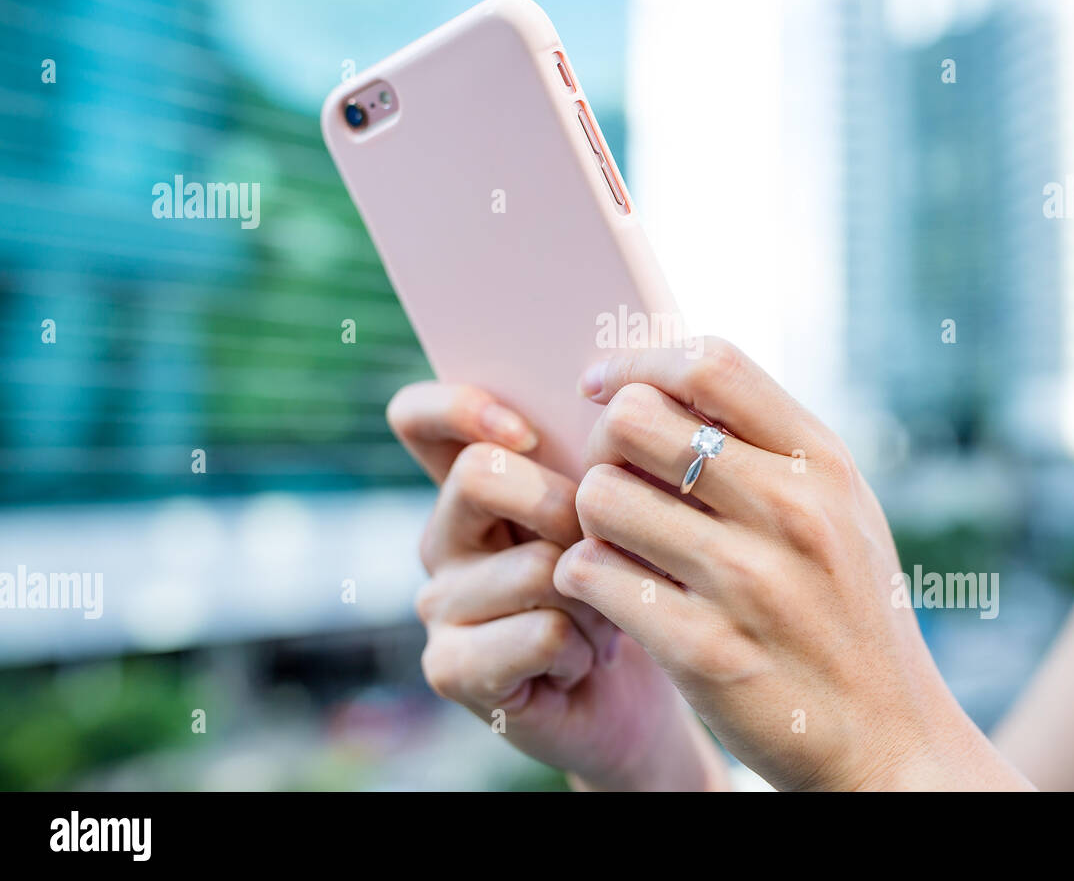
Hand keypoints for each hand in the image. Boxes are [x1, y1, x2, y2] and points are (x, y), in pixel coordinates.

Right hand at [388, 381, 728, 790]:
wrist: (638, 703)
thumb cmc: (636, 586)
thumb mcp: (630, 508)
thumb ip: (609, 452)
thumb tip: (633, 386)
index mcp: (473, 483)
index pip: (418, 418)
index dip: (459, 407)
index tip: (525, 430)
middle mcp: (444, 535)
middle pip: (480, 474)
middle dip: (567, 507)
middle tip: (608, 548)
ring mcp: (439, 603)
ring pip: (532, 565)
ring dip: (598, 594)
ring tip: (608, 619)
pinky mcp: (449, 668)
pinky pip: (540, 633)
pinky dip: (585, 648)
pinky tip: (585, 662)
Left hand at [552, 339, 1031, 790]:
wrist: (888, 743)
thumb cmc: (848, 613)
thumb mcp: (840, 510)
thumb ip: (769, 445)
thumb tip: (665, 376)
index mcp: (822, 463)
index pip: (709, 362)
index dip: (637, 361)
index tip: (599, 386)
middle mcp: (790, 509)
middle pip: (633, 419)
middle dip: (601, 446)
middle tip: (610, 482)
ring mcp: (749, 581)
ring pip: (599, 496)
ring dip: (588, 520)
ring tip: (614, 546)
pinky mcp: (705, 651)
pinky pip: (592, 575)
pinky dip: (584, 580)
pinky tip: (611, 597)